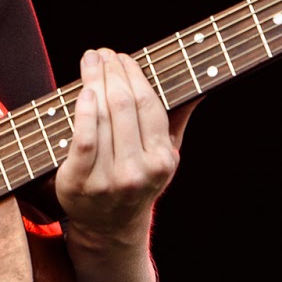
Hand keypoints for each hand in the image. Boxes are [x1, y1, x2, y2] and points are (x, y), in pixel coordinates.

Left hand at [55, 49, 196, 245]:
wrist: (108, 228)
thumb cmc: (137, 180)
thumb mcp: (163, 157)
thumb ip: (178, 120)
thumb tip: (200, 86)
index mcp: (163, 160)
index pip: (148, 104)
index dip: (133, 74)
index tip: (121, 56)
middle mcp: (139, 170)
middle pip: (124, 105)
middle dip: (112, 71)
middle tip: (102, 53)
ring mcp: (109, 179)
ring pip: (102, 117)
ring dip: (94, 81)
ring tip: (90, 62)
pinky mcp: (80, 183)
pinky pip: (83, 140)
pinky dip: (83, 112)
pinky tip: (82, 92)